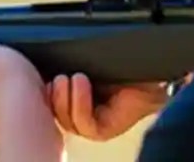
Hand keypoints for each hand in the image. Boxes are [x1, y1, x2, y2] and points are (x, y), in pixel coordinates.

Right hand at [48, 72, 167, 140]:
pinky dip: (80, 104)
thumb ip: (69, 67)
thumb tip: (45, 62)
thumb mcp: (89, 65)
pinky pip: (85, 125)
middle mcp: (82, 116)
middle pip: (56, 114)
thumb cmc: (123, 65)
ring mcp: (93, 126)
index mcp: (75, 101)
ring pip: (68, 122)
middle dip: (53, 96)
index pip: (51, 103)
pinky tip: (82, 84)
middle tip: (57, 77)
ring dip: (65, 99)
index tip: (42, 76)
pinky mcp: (104, 131)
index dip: (45, 93)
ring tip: (72, 77)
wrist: (151, 68)